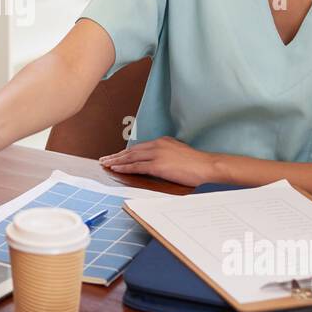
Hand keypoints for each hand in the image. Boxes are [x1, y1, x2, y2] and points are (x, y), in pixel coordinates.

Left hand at [99, 137, 218, 186]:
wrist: (207, 166)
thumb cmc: (197, 163)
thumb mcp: (178, 153)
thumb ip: (166, 155)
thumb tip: (156, 163)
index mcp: (162, 141)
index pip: (139, 147)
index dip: (125, 152)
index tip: (116, 156)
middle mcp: (157, 145)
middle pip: (131, 150)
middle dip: (116, 156)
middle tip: (104, 159)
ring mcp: (157, 154)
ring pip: (131, 158)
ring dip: (116, 162)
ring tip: (106, 165)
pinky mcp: (158, 165)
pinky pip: (137, 167)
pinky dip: (124, 168)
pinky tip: (116, 169)